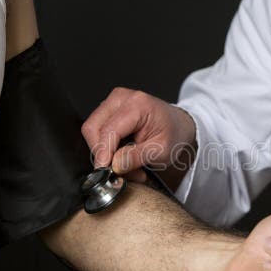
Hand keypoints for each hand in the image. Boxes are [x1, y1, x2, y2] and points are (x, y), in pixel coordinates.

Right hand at [81, 87, 195, 181]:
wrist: (179, 124)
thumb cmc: (174, 133)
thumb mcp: (161, 150)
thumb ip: (137, 157)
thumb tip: (115, 164)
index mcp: (138, 104)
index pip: (110, 129)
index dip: (104, 152)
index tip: (104, 171)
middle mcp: (121, 98)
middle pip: (94, 128)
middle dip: (102, 153)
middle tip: (119, 172)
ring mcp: (113, 102)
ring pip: (92, 130)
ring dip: (104, 152)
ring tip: (125, 165)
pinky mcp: (109, 109)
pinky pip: (97, 131)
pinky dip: (106, 148)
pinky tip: (122, 156)